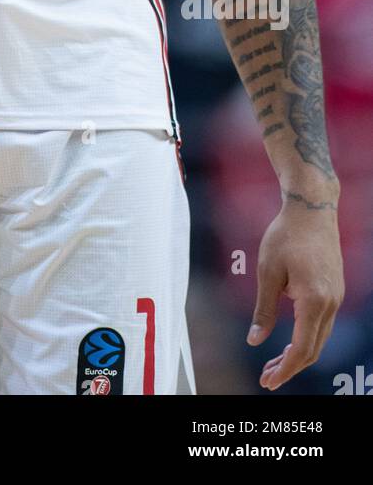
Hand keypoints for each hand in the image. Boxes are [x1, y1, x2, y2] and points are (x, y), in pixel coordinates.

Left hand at [247, 189, 342, 389]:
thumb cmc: (285, 236)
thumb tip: (255, 341)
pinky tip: (290, 340)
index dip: (285, 369)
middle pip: (313, 350)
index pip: (302, 349)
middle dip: (290, 367)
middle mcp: (331, 304)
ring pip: (320, 339)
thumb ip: (263, 310)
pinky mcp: (335, 291)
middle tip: (266, 377)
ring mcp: (336, 298)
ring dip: (298, 354)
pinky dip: (307, 338)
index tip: (268, 382)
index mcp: (314, 301)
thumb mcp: (267, 272)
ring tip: (273, 363)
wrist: (311, 210)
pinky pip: (323, 325)